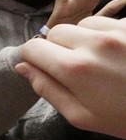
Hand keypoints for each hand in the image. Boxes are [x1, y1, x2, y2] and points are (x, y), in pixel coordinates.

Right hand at [17, 15, 125, 138]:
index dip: (33, 60)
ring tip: (101, 62)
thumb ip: (47, 89)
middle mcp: (95, 42)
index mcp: (75, 69)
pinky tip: (119, 56)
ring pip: (83, 25)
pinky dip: (107, 36)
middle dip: (57, 49)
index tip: (43, 70)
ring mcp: (119, 31)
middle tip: (75, 70)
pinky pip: (110, 23)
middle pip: (56, 33)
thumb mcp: (81, 116)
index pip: (33, 48)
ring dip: (83, 40)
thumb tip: (24, 68)